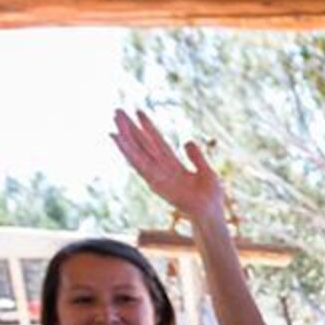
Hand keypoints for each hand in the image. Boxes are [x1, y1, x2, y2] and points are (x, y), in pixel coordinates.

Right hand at [111, 109, 226, 225]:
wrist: (210, 213)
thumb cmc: (210, 197)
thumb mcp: (206, 171)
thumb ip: (196, 157)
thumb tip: (187, 141)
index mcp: (173, 165)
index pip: (158, 142)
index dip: (148, 127)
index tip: (138, 112)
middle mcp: (162, 169)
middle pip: (143, 144)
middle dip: (130, 129)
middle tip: (117, 111)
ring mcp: (157, 176)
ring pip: (137, 152)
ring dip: (124, 138)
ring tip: (114, 122)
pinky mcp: (154, 182)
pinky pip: (139, 165)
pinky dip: (127, 152)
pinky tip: (118, 140)